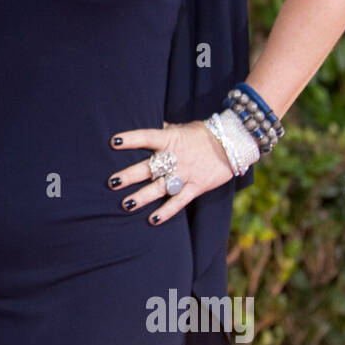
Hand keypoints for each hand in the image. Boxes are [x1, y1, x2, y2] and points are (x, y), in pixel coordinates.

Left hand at [106, 120, 233, 224]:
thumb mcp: (181, 128)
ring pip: (161, 187)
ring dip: (143, 196)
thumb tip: (145, 124)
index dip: (131, 139)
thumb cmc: (202, 134)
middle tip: (112, 182)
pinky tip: (153, 220)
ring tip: (126, 204)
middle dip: (130, 175)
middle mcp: (175, 157)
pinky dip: (167, 211)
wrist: (233, 144)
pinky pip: (179, 201)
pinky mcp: (196, 187)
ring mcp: (185, 173)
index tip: (114, 142)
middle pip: (149, 167)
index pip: (147, 137)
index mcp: (170, 139)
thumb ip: (162, 131)